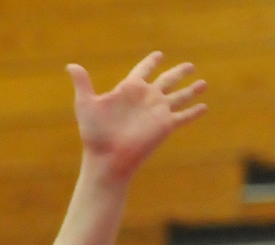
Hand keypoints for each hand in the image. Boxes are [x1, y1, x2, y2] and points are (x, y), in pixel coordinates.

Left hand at [68, 52, 206, 178]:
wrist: (107, 158)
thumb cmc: (95, 133)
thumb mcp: (86, 104)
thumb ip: (82, 83)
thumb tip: (70, 65)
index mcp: (129, 89)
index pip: (143, 70)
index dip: (151, 62)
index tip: (159, 55)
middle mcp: (146, 98)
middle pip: (167, 80)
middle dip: (178, 72)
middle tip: (190, 65)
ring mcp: (157, 111)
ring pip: (180, 96)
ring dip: (192, 89)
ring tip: (204, 82)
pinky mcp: (166, 125)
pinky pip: (184, 116)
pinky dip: (194, 112)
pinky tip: (204, 107)